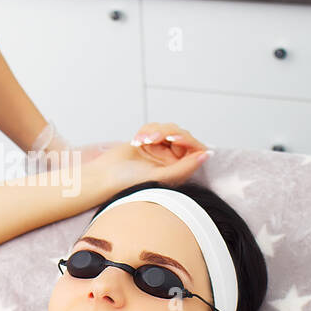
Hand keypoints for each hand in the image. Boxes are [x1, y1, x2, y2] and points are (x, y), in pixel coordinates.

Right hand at [84, 121, 211, 195]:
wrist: (103, 177)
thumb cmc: (129, 183)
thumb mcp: (161, 177)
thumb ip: (185, 167)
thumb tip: (207, 154)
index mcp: (179, 171)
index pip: (195, 150)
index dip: (187, 141)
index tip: (174, 139)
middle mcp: (171, 160)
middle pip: (181, 135)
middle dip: (168, 133)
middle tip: (153, 138)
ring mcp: (159, 150)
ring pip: (167, 128)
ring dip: (155, 130)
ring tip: (142, 140)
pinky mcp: (146, 141)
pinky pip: (154, 127)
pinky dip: (146, 130)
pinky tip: (136, 141)